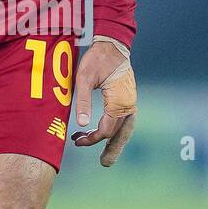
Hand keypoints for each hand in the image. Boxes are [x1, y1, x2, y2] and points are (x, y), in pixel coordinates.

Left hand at [71, 39, 136, 166]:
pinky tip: (109, 135)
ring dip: (116, 142)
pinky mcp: (129, 98)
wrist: (113, 44)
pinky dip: (118, 130)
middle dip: (112, 149)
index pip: (106, 129)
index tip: (76, 139)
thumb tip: (82, 124)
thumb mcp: (84, 78)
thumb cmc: (96, 59)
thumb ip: (82, 101)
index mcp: (119, 101)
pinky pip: (125, 120)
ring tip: (107, 156)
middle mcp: (129, 104)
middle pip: (121, 133)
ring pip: (126, 128)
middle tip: (104, 163)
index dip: (91, 138)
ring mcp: (131, 101)